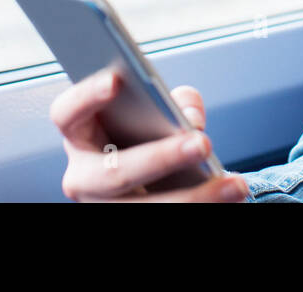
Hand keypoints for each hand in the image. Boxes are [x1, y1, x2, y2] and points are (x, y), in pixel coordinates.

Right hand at [51, 68, 250, 202]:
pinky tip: (230, 196)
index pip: (66, 113)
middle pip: (114, 172)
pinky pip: (162, 220)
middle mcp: (82, 177)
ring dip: (196, 198)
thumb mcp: (156, 110)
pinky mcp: (126, 222)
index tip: (116, 80)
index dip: (87, 95)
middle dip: (160, 158)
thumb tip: (190, 118)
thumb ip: (175, 101)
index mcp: (79, 135)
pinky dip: (201, 208)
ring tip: (235, 184)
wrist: (153, 176)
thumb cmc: (147, 133)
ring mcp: (101, 208)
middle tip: (202, 142)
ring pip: (143, 209)